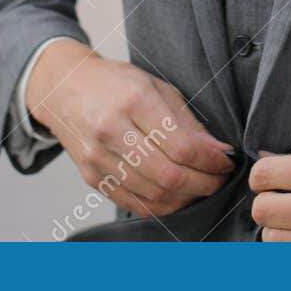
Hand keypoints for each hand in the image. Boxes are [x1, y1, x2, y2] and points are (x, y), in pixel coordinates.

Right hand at [26, 40, 234, 216]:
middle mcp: (112, 131)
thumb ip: (188, 122)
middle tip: (219, 180)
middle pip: (169, 175)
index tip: (226, 162)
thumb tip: (219, 151)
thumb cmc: (114, 83)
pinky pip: (134, 203)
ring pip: (153, 195)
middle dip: (204, 184)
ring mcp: (98, 158)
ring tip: (201, 188)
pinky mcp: (91, 177)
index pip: (182, 146)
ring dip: (186, 199)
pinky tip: (177, 197)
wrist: (64, 89)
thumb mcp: (156, 87)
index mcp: (133, 101)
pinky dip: (162, 207)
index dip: (211, 161)